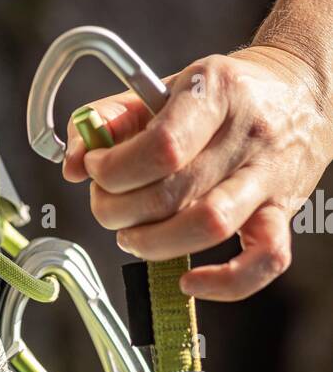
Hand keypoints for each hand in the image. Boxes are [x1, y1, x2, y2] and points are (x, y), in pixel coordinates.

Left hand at [63, 45, 332, 300]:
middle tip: (106, 207)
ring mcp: (269, 177)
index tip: (96, 170)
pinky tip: (187, 282)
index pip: (161, 147)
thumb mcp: (163, 87)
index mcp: (214, 93)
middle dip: (119, 209)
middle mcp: (247, 135)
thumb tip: (70, 165)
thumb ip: (108, 119)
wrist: (301, 88)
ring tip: (132, 236)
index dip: (115, 170)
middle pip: (172, 192)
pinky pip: (265, 261)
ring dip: (154, 243)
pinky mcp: (284, 212)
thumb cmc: (219, 95)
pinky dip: (225, 283)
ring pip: (209, 226)